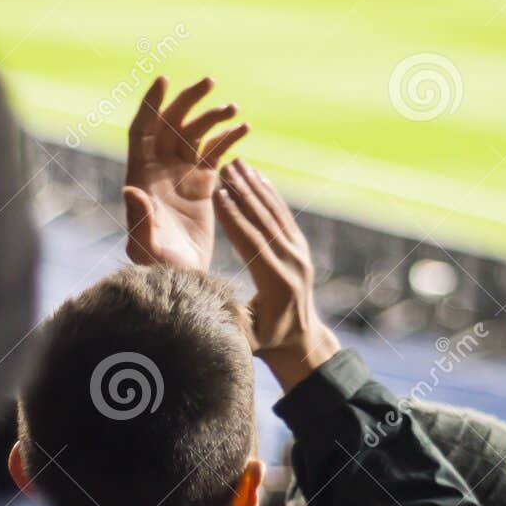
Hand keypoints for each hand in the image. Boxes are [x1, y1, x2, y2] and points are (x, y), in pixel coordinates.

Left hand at [123, 76, 248, 270]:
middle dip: (188, 101)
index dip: (152, 104)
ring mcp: (181, 175)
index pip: (142, 131)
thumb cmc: (159, 268)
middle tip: (210, 82)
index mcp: (141, 177)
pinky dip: (228, 138)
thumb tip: (130, 189)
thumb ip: (139, 219)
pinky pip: (215, 152)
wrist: (184, 281)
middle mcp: (158, 170)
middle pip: (170, 124)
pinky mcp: (203, 184)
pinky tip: (244, 128)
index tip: (165, 80)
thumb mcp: (146, 247)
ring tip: (234, 110)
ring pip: (195, 134)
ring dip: (213, 117)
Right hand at [214, 159, 339, 390]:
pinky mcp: (301, 247)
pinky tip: (258, 175)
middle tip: (226, 166)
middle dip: (244, 192)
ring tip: (238, 163)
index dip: (236, 218)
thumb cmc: (265, 343)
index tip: (219, 194)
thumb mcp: (244, 339)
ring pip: (275, 213)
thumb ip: (229, 323)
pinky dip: (271, 194)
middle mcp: (292, 263)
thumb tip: (204, 311)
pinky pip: (284, 216)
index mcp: (277, 283)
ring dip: (256, 186)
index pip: (253, 243)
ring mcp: (299, 253)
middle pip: (264, 221)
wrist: (300, 340)